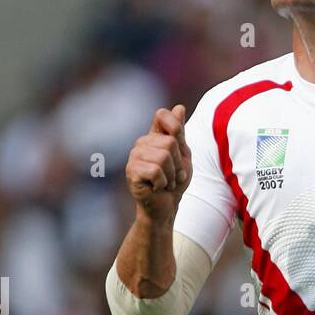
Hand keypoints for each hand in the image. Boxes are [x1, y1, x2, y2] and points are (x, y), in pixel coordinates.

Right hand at [125, 105, 191, 219]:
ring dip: (171, 175)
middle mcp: (141, 143)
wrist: (166, 207)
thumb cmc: (175, 181)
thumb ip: (179, 133)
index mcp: (153, 136)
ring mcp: (134, 156)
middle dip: (178, 164)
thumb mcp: (183, 155)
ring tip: (166, 182)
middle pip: (170, 142)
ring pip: (163, 157)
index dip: (176, 129)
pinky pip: (155, 171)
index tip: (179, 150)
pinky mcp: (131, 171)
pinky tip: (157, 187)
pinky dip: (163, 182)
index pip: (162, 115)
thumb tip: (179, 107)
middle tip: (173, 175)